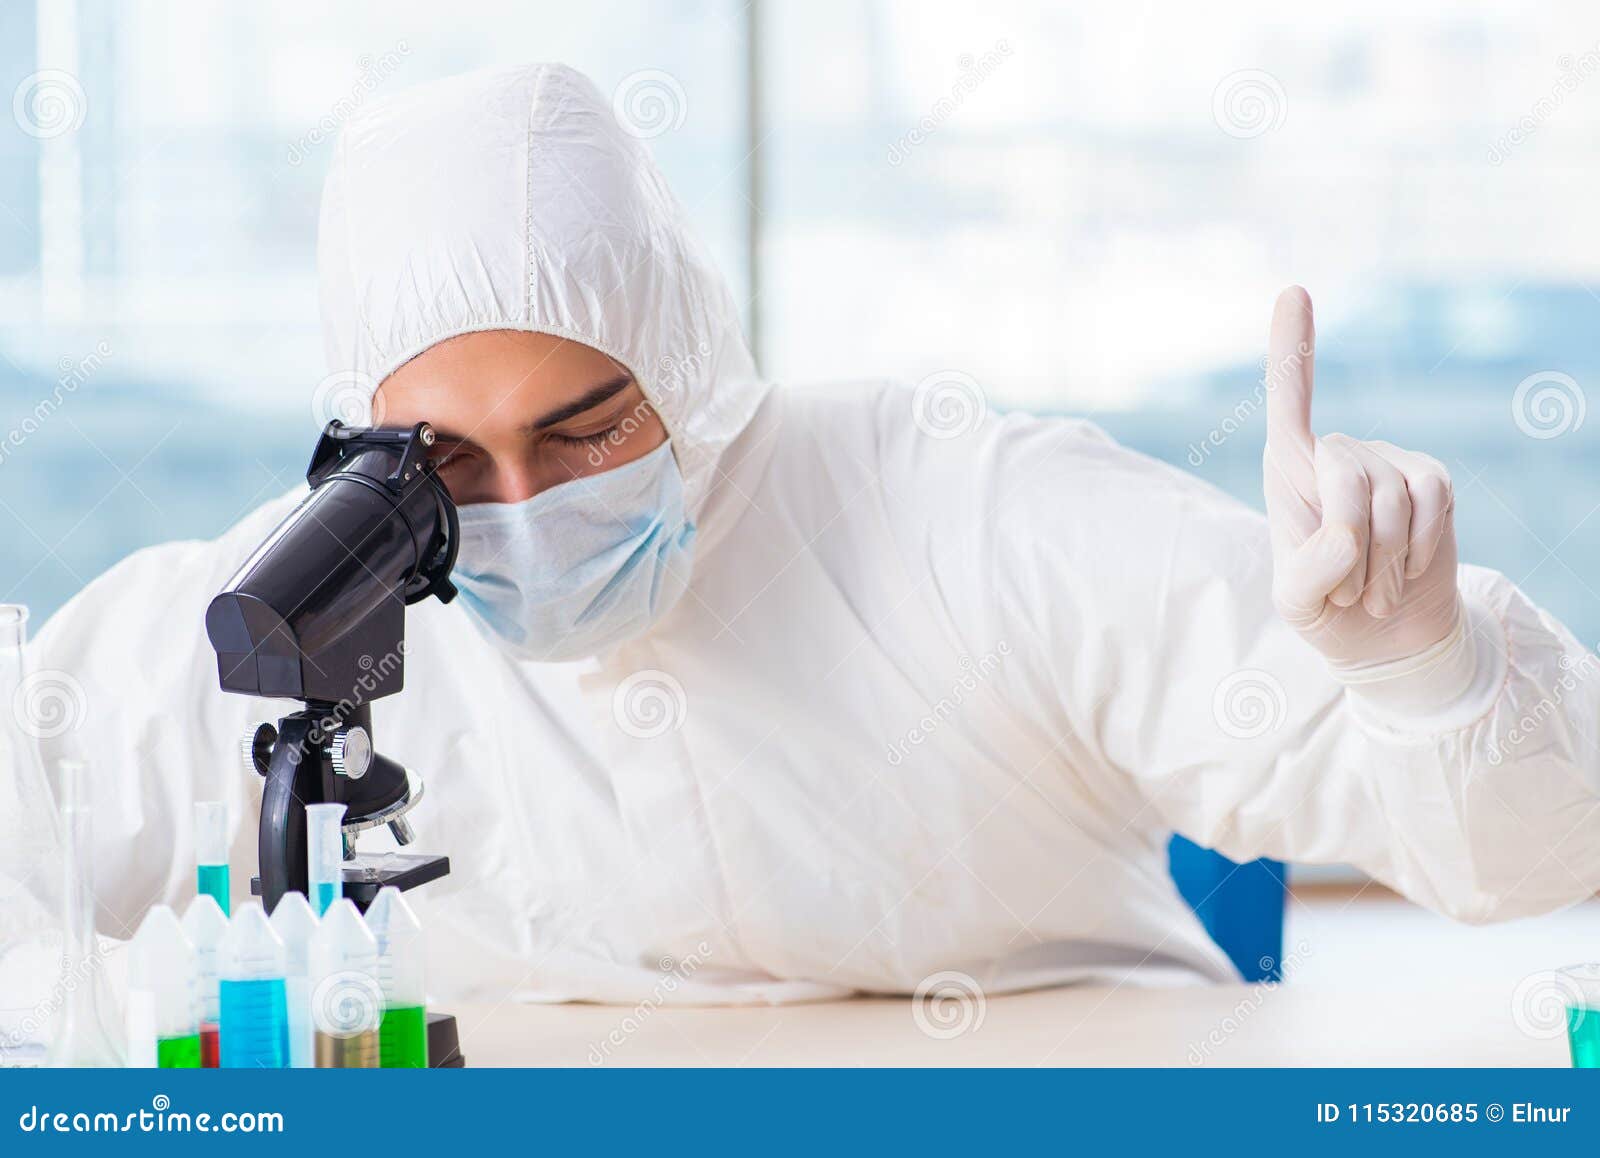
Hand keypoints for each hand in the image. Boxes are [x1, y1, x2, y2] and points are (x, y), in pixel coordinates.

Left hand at [1263, 286, 1460, 667]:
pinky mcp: (1430, 479)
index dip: (1291, 347)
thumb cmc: (1327, 607)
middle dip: (1348, 545)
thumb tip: (1349, 532)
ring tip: (1369, 586)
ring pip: (1390, 498)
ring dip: (1382, 560)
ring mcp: (1386, 462)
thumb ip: (1308, 571)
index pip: (1287, 398)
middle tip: (1346, 589)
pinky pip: (1432, 501)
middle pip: (1344, 476)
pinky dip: (1418, 546)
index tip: (1294, 291)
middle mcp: (1336, 452)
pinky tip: (1405, 568)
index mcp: (1288, 468)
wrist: (1384, 633)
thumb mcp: (1297, 601)